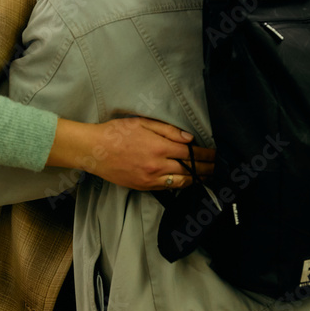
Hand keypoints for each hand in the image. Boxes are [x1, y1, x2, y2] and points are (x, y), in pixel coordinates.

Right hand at [48, 117, 214, 190]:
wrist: (94, 150)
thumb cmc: (116, 133)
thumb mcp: (142, 123)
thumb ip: (168, 130)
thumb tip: (189, 138)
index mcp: (159, 146)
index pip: (190, 153)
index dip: (205, 154)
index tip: (214, 154)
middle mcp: (157, 165)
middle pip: (189, 169)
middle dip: (205, 168)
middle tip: (215, 167)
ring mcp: (150, 179)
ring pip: (181, 182)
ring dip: (196, 179)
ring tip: (206, 176)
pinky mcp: (143, 186)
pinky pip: (167, 188)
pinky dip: (180, 185)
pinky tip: (186, 181)